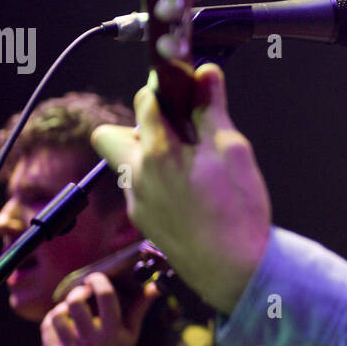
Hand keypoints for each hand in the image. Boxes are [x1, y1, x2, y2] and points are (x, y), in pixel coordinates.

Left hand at [40, 271, 155, 345]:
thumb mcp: (131, 332)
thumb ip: (140, 308)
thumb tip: (154, 286)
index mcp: (112, 333)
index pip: (106, 296)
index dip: (99, 281)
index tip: (95, 279)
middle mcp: (91, 341)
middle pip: (76, 303)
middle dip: (78, 292)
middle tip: (82, 293)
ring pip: (57, 314)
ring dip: (63, 307)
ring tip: (70, 310)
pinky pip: (47, 327)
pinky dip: (53, 320)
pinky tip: (62, 322)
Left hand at [91, 64, 271, 314]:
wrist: (235, 271)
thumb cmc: (238, 212)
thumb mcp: (234, 151)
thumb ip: (213, 110)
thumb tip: (205, 74)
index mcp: (158, 153)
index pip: (144, 101)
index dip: (164, 91)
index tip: (182, 91)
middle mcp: (137, 176)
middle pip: (108, 135)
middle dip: (137, 127)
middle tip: (175, 134)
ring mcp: (136, 202)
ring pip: (127, 164)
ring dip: (149, 156)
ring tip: (188, 167)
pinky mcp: (143, 222)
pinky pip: (139, 189)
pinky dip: (157, 182)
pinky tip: (189, 194)